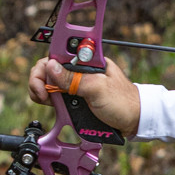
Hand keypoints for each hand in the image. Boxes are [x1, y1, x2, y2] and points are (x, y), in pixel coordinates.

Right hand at [27, 55, 141, 136]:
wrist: (134, 121)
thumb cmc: (123, 102)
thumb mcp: (98, 89)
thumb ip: (75, 79)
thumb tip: (51, 67)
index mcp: (87, 60)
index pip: (57, 54)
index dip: (45, 65)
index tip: (43, 81)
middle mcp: (80, 69)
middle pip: (49, 68)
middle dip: (40, 80)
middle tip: (43, 96)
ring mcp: (77, 83)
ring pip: (49, 82)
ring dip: (42, 91)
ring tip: (47, 102)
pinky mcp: (76, 97)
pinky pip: (56, 96)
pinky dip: (50, 101)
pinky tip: (53, 107)